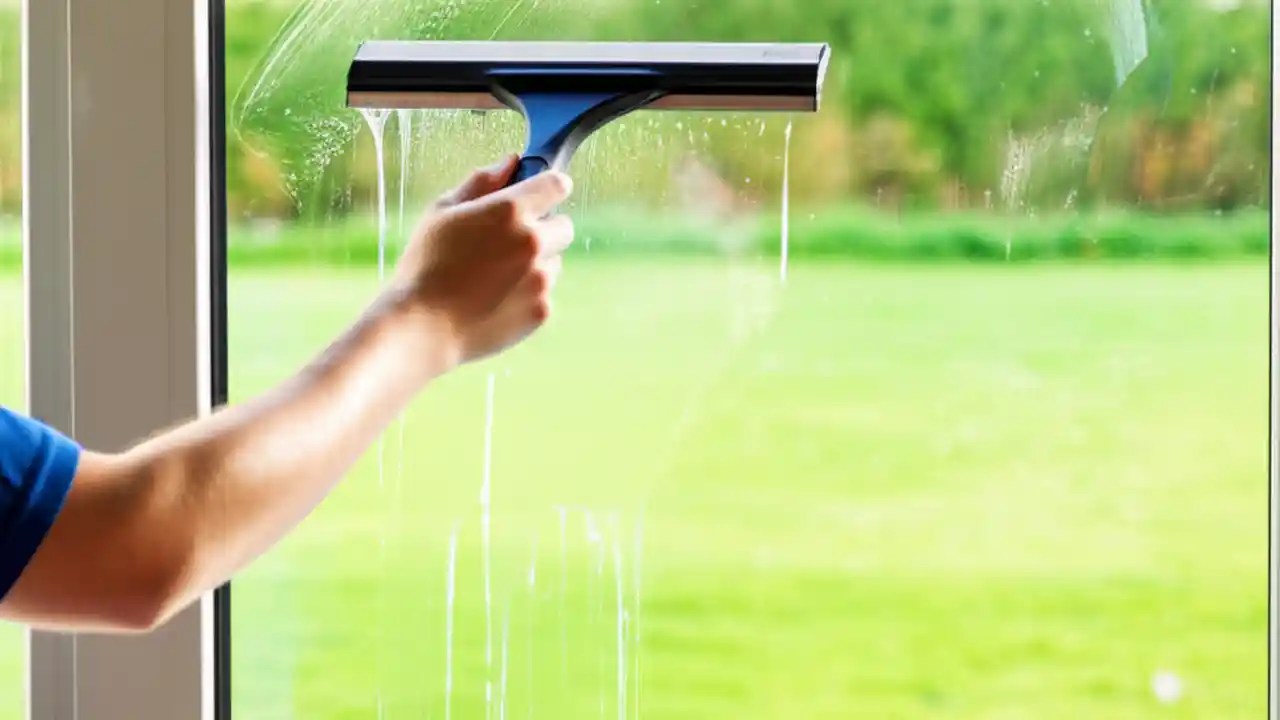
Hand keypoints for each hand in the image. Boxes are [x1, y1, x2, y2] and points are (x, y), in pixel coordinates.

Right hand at [390, 155, 574, 365]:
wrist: (423, 326)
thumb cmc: (426, 265)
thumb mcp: (442, 211)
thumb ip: (481, 182)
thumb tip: (510, 162)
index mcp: (510, 210)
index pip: (558, 185)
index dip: (548, 189)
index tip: (538, 197)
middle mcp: (533, 242)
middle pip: (563, 226)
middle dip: (543, 229)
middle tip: (507, 243)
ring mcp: (541, 279)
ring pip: (554, 262)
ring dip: (536, 264)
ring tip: (494, 276)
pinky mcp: (542, 310)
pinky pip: (545, 293)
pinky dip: (528, 295)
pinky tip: (495, 299)